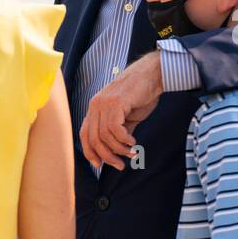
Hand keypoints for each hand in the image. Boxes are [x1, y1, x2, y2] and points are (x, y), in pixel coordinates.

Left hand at [79, 53, 161, 169]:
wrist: (152, 74)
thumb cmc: (140, 94)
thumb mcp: (126, 117)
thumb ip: (118, 132)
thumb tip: (116, 152)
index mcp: (95, 108)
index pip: (84, 134)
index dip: (90, 152)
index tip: (99, 165)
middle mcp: (95, 105)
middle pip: (94, 139)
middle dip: (107, 156)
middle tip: (120, 165)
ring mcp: (104, 103)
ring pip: (105, 136)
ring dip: (119, 149)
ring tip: (131, 152)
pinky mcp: (116, 102)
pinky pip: (115, 129)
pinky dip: (124, 140)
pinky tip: (133, 142)